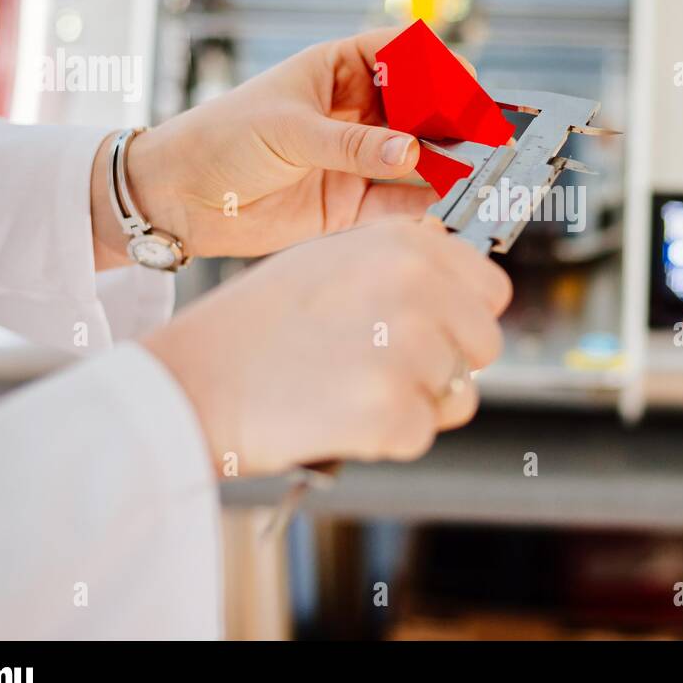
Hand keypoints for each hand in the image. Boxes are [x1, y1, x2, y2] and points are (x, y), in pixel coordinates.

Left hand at [92, 27, 445, 266]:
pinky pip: (399, 201)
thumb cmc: (218, 140)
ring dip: (446, 164)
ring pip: (417, 156)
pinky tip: (445, 205)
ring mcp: (357, 157)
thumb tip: (410, 148)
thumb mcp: (286, 131)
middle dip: (451, 120)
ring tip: (475, 174)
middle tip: (482, 137)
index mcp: (336, 70)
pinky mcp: (351, 203)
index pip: (400, 55)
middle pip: (420, 108)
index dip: (437, 66)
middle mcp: (354, 112)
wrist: (178, 198)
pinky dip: (424, 205)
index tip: (466, 84)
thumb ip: (351, 144)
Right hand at [141, 218, 511, 474]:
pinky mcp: (393, 410)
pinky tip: (336, 417)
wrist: (191, 381)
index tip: (435, 332)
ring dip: (413, 403)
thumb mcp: (333, 259)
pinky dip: (385, 439)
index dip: (463, 318)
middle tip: (380, 370)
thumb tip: (460, 291)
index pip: (492, 288)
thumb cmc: (255, 325)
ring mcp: (408, 348)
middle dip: (446, 366)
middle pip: (484, 345)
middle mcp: (416, 286)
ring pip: (458, 395)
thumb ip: (403, 266)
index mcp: (407, 242)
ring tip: (346, 389)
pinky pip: (422, 436)